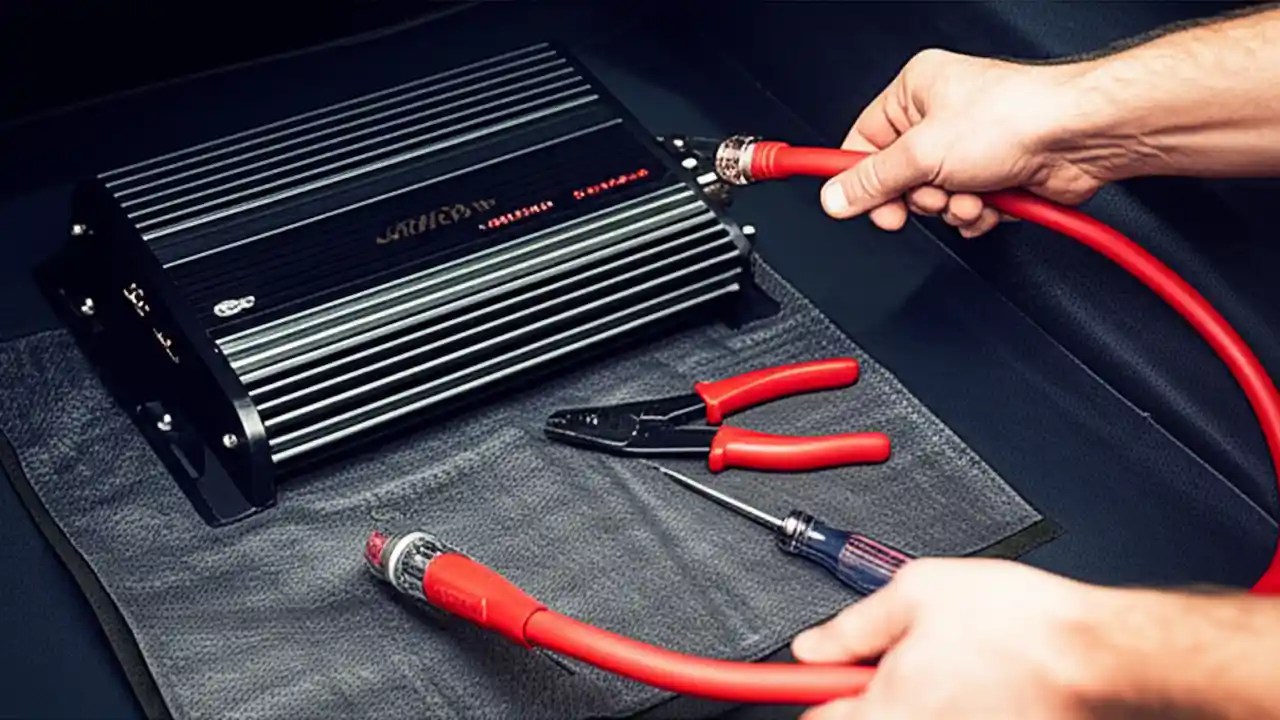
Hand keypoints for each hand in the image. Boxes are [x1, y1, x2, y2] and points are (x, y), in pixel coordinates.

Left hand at [789, 558, 1250, 719]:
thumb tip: (813, 643)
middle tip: (897, 668)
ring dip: (916, 706)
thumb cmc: (1021, 625)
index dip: (817, 696)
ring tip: (951, 673)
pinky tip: (977, 689)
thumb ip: (852, 625)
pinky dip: (958, 710)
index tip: (822, 681)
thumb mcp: (917, 591)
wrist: (1099, 655)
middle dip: (871, 700)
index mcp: (887, 706)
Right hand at [822, 49, 1112, 236]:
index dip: (856, 177)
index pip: (862, 142)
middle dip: (917, 198)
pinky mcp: (993, 175)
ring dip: (950, 208)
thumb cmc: (1016, 117)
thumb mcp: (923, 153)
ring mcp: (968, 148)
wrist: (1077, 137)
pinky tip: (991, 202)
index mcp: (915, 92)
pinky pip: (963, 210)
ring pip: (932, 200)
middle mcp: (940, 117)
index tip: (848, 201)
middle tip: (929, 195)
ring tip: (972, 194)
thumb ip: (873, 181)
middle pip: (897, 178)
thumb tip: (836, 197)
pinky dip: (975, 215)